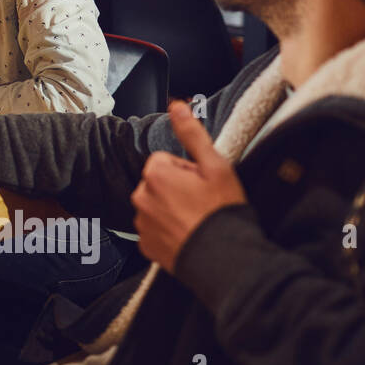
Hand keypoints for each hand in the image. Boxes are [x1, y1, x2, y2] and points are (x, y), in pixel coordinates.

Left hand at [132, 101, 247, 273]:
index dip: (189, 171)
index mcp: (154, 174)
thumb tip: (177, 105)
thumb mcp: (215, 166)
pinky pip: (155, 229)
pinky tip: (188, 235)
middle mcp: (140, 196)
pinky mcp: (144, 245)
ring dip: (172, 209)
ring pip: (157, 205)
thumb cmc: (222, 211)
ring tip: (197, 220)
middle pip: (160, 182)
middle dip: (178, 189)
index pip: (167, 161)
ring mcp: (141, 223)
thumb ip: (192, 134)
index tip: (203, 185)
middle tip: (202, 203)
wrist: (223, 259)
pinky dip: (168, 231)